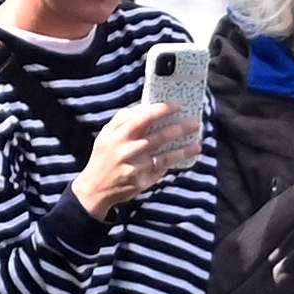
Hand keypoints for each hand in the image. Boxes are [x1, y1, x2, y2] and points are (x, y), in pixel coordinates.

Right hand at [78, 99, 198, 215]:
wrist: (95, 187)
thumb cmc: (103, 156)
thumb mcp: (107, 134)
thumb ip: (123, 119)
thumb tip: (145, 106)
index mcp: (119, 134)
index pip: (145, 117)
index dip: (163, 109)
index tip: (178, 105)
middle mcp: (128, 150)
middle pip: (159, 136)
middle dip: (180, 129)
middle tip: (196, 123)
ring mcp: (136, 167)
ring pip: (165, 156)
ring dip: (184, 150)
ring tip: (198, 145)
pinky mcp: (142, 181)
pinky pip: (162, 170)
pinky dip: (174, 163)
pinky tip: (185, 157)